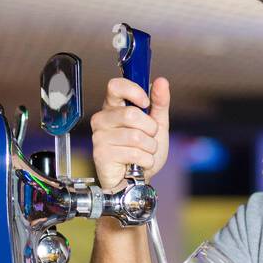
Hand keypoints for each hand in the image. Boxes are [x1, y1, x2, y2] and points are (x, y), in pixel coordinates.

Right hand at [89, 76, 170, 191]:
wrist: (136, 181)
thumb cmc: (142, 152)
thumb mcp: (157, 125)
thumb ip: (160, 103)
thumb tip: (162, 81)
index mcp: (114, 107)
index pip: (115, 86)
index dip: (133, 91)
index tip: (146, 102)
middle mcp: (103, 119)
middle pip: (131, 114)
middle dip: (150, 129)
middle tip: (149, 138)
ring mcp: (100, 137)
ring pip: (135, 136)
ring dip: (149, 147)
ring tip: (144, 153)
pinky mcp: (101, 154)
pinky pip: (133, 153)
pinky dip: (145, 160)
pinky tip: (139, 164)